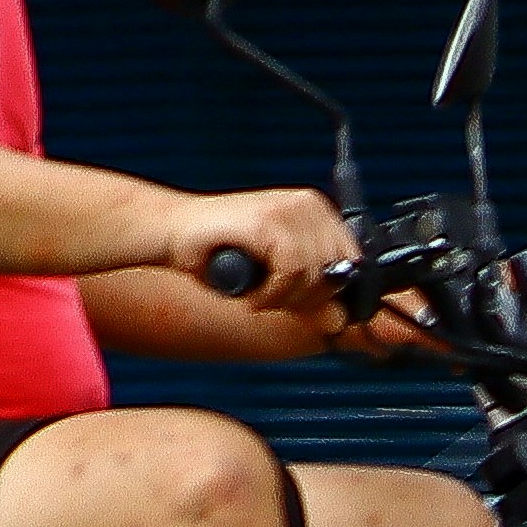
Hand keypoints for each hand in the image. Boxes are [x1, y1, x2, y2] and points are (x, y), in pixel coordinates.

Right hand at [156, 184, 351, 320]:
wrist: (170, 233)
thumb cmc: (220, 256)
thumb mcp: (276, 280)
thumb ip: (311, 296)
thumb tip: (341, 321)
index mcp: (316, 212)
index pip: (355, 262)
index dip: (330, 294)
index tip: (297, 302)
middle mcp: (309, 205)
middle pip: (340, 272)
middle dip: (308, 301)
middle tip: (271, 300)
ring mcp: (290, 209)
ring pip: (318, 275)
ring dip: (287, 301)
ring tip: (259, 296)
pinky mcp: (268, 221)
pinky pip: (292, 272)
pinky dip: (272, 295)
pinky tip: (252, 297)